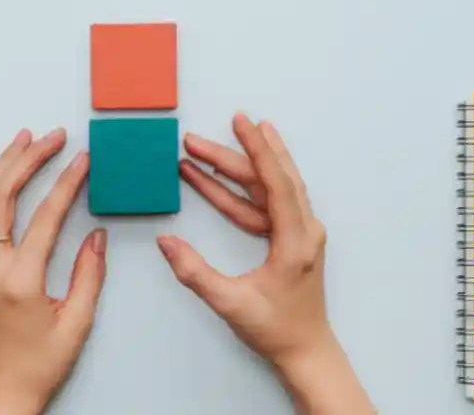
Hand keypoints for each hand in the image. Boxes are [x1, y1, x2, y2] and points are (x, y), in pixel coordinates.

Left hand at [0, 128, 107, 414]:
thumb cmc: (38, 365)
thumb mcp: (76, 324)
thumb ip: (88, 275)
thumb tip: (96, 234)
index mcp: (19, 280)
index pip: (45, 216)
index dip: (66, 182)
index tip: (82, 159)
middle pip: (3, 196)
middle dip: (28, 159)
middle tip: (52, 137)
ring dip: (3, 166)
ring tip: (24, 140)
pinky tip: (4, 175)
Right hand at [157, 114, 373, 413]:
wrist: (307, 350)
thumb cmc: (276, 330)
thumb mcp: (230, 304)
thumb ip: (195, 272)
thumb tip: (165, 242)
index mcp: (296, 241)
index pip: (276, 182)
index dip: (258, 149)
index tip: (243, 122)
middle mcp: (304, 229)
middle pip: (266, 180)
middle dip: (230, 157)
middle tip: (196, 140)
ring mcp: (300, 232)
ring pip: (267, 188)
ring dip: (236, 168)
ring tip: (204, 148)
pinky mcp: (292, 238)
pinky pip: (267, 203)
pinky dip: (244, 188)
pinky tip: (226, 174)